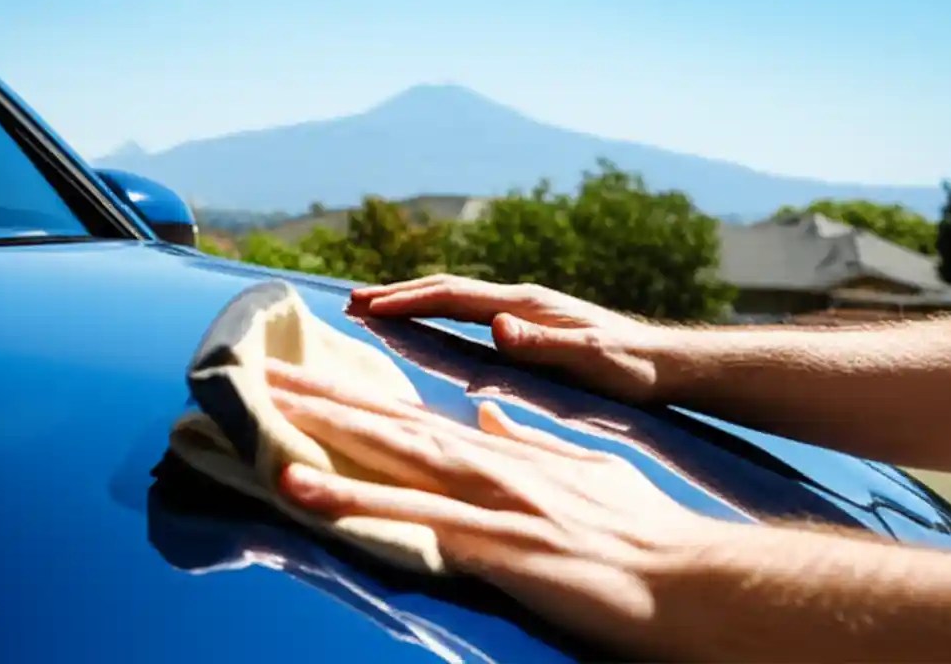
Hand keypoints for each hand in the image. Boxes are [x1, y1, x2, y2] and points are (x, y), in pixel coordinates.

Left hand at [266, 359, 722, 657]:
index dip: (355, 393)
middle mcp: (490, 461)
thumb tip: (487, 412)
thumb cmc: (641, 535)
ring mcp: (494, 497)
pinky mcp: (500, 540)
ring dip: (324, 434)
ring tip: (261, 416)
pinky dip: (354, 500)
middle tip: (257, 372)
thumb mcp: (583, 471)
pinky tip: (303, 491)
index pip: (414, 414)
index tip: (303, 376)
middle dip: (322, 396)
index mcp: (504, 451)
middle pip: (390, 420)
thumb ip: (529, 439)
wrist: (693, 578)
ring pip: (392, 455)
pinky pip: (412, 517)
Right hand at [350, 275, 677, 402]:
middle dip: (396, 293)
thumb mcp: (590, 359)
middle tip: (350, 300)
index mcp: (524, 304)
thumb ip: (542, 344)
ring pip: (453, 298)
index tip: (366, 306)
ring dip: (411, 299)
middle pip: (444, 288)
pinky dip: (435, 312)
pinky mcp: (527, 325)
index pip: (453, 296)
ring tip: (373, 306)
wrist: (665, 364)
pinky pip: (467, 313)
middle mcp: (518, 300)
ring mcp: (522, 310)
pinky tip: (426, 323)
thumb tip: (495, 325)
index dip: (407, 300)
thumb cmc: (629, 368)